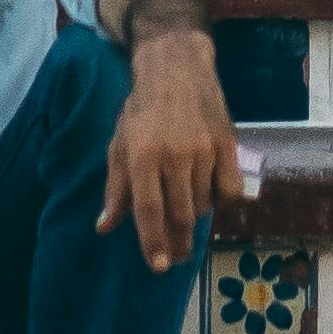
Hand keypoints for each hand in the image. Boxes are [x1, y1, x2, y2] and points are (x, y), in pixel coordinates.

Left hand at [98, 19, 248, 267]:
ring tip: (187, 208)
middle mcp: (174, 154)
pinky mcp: (227, 141)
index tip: (158, 266)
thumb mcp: (119, 145)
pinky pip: (229, 189)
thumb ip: (115, 189)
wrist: (176, 67)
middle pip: (180, 214)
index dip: (153, 243)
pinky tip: (211, 192)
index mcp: (142, 155)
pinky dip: (220, 198)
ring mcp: (204, 148)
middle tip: (177, 255)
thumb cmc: (141, 110)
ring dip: (195, 214)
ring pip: (204, 203)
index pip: (149, 211)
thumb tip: (104, 228)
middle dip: (178, 242)